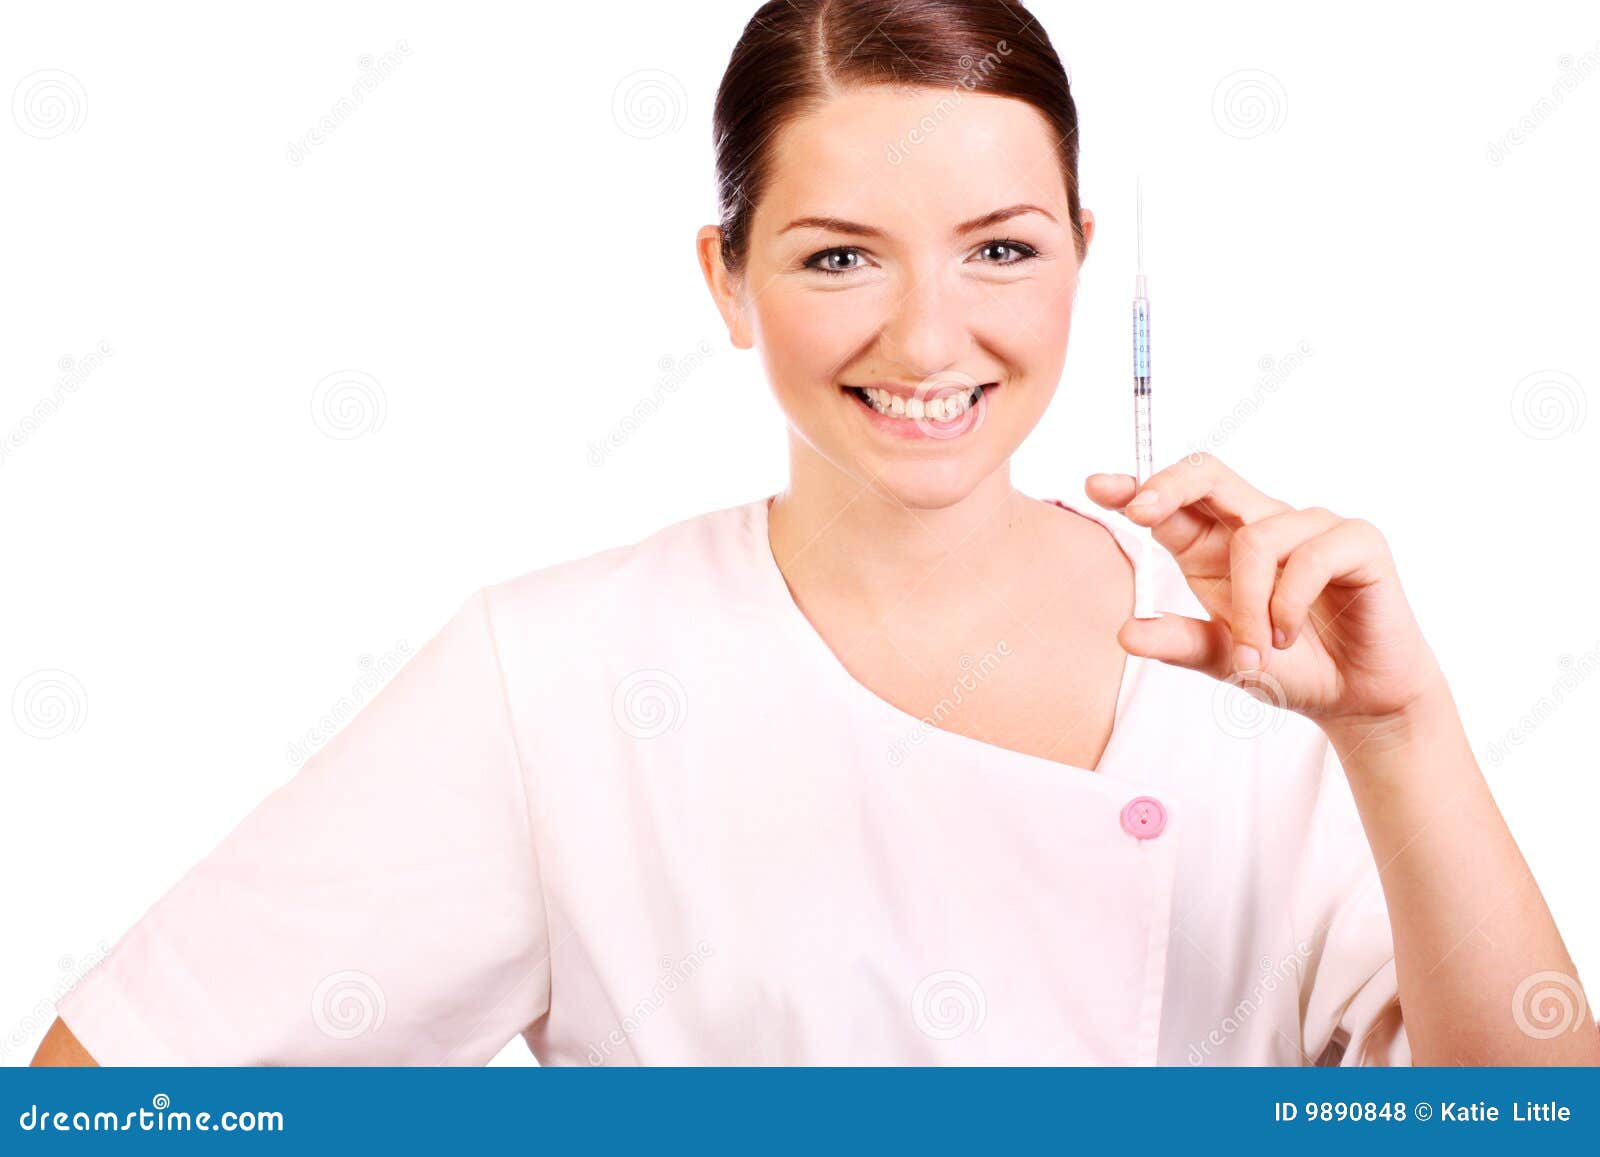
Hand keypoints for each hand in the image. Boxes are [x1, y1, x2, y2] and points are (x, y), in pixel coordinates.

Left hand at [1085, 453, 1445, 738]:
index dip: (1136, 486)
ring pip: (1256, 538)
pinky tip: (1288, 635)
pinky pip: (1310, 555)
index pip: (1174, 500)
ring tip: (1260, 651)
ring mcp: (1311, 527)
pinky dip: (1289, 604)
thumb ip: (1177, 643)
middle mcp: (1260, 525)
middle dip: (1168, 485)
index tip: (1095, 487)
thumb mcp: (1221, 660)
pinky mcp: (1358, 541)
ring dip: (1249, 604)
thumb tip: (1124, 633)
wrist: (1356, 699)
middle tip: (1139, 512)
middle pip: (1208, 474)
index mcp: (1215, 545)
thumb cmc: (1287, 669)